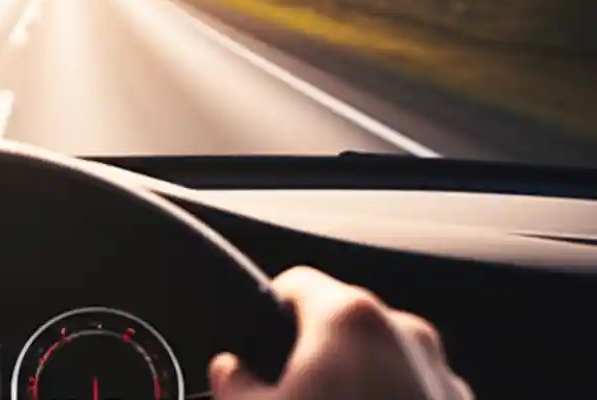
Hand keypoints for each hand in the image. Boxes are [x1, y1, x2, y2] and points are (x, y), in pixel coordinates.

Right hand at [211, 266, 470, 399]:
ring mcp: (441, 374)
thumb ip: (232, 382)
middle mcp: (404, 332)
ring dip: (355, 385)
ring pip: (380, 362)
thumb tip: (229, 371)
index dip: (265, 312)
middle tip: (287, 398)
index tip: (255, 344)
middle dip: (311, 356)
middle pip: (339, 324)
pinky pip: (412, 394)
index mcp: (349, 318)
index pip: (294, 283)